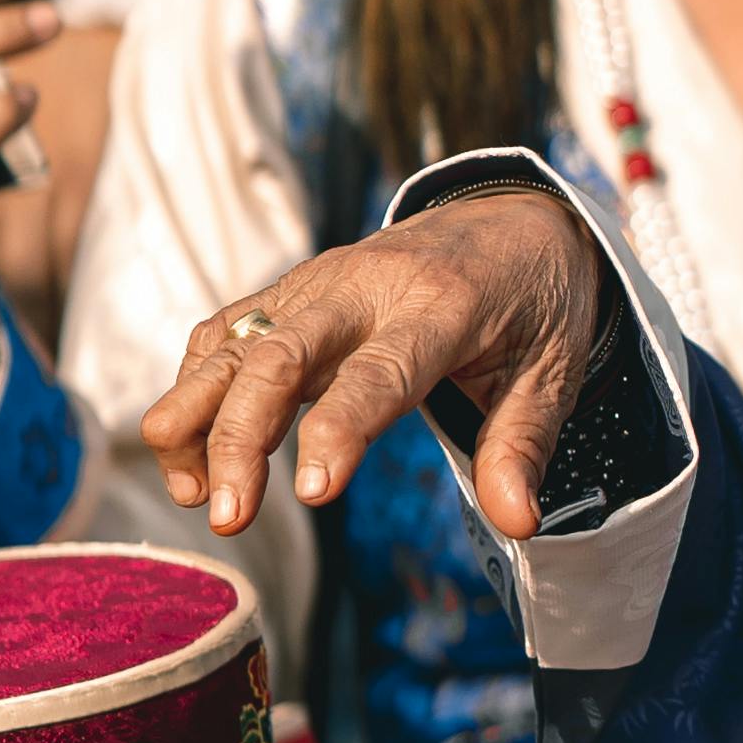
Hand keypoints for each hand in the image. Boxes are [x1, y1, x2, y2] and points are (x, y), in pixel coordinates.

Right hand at [139, 188, 611, 542]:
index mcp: (441, 307)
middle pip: (280, 355)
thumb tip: (519, 523)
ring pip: (234, 342)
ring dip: (196, 416)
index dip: (340, 429)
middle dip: (239, 435)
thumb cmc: (533, 303)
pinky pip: (223, 331)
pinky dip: (193, 386)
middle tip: (226, 517)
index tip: (312, 494)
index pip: (379, 371)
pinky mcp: (290, 292)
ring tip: (191, 495)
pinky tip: (189, 451)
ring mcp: (318, 284)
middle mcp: (366, 288)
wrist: (511, 219)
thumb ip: (524, 447)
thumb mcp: (554, 372)